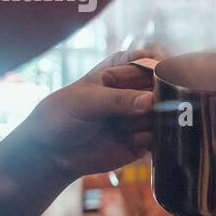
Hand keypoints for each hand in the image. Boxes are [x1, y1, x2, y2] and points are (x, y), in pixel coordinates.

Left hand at [16, 50, 159, 179]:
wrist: (51, 153)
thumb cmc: (61, 116)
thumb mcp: (85, 102)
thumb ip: (118, 100)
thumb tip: (151, 101)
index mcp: (121, 71)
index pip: (150, 62)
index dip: (158, 70)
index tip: (157, 82)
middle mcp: (135, 91)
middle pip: (164, 90)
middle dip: (161, 99)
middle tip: (147, 108)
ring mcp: (140, 116)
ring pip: (163, 115)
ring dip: (150, 122)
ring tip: (124, 128)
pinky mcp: (142, 140)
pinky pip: (158, 139)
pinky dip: (149, 140)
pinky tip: (130, 141)